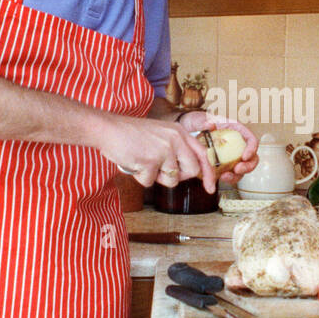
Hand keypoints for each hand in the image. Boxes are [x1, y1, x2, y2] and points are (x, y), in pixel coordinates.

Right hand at [93, 111, 216, 193]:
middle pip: (191, 171)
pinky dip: (140, 178)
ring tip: (143, 163)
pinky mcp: (150, 161)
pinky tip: (133, 164)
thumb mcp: (160, 133)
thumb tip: (187, 171)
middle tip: (160, 171)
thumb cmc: (131, 134)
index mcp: (179, 132)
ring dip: (156, 177)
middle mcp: (175, 140)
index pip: (203, 154)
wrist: (108, 129)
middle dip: (178, 177)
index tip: (210, 188)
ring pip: (171, 180)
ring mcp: (163, 150)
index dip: (209, 173)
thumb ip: (176, 148)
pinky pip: (149, 182)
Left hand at [178, 112, 258, 186]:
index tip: (244, 156)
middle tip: (237, 170)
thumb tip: (210, 125)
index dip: (252, 148)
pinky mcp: (223, 165)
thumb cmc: (194, 122)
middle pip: (252, 157)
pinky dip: (227, 179)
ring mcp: (230, 156)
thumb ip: (203, 121)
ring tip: (225, 177)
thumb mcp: (197, 119)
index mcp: (235, 130)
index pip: (251, 139)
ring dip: (236, 176)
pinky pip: (230, 174)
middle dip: (247, 166)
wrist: (184, 132)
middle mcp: (236, 144)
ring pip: (242, 169)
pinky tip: (218, 178)